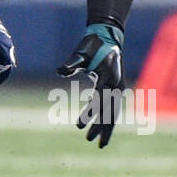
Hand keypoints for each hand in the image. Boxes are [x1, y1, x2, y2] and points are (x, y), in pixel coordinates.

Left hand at [56, 23, 125, 147]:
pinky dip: (103, 115)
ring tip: (94, 139)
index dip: (90, 115)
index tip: (79, 126)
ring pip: (111, 111)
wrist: (107, 34)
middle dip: (101, 128)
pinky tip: (95, 122)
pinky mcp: (113, 86)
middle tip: (91, 142)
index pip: (99, 101)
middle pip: (110, 111)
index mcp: (109, 78)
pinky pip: (109, 104)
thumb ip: (72, 63)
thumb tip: (59, 71)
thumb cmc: (93, 43)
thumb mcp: (81, 52)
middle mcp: (116, 85)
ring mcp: (116, 86)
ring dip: (104, 125)